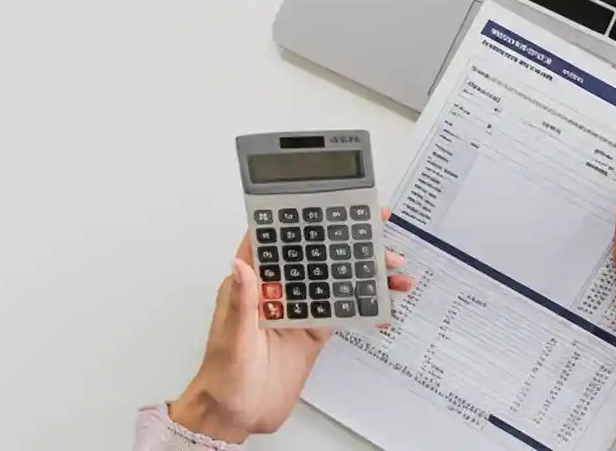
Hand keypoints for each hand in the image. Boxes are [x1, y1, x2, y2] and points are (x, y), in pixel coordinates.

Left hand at [170, 207, 414, 441]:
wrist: (236, 415)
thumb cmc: (223, 377)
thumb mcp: (233, 339)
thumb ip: (242, 303)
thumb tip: (241, 265)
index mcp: (254, 284)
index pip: (277, 240)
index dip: (300, 217)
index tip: (326, 201)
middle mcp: (279, 291)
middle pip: (316, 254)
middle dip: (348, 239)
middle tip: (377, 226)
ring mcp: (299, 310)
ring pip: (336, 279)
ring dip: (365, 271)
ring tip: (393, 266)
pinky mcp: (314, 331)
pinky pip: (344, 310)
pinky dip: (366, 304)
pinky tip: (385, 299)